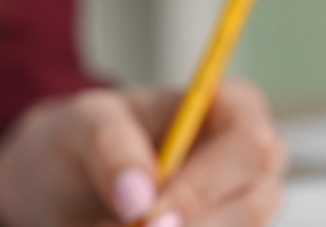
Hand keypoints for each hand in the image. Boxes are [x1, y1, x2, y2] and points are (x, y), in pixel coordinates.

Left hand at [0, 83, 286, 226]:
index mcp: (237, 110)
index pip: (251, 147)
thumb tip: (139, 197)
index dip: (203, 187)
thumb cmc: (90, 137)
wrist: (70, 184)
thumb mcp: (86, 120)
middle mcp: (255, 167)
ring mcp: (248, 213)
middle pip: (250, 209)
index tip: (146, 218)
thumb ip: (110, 144)